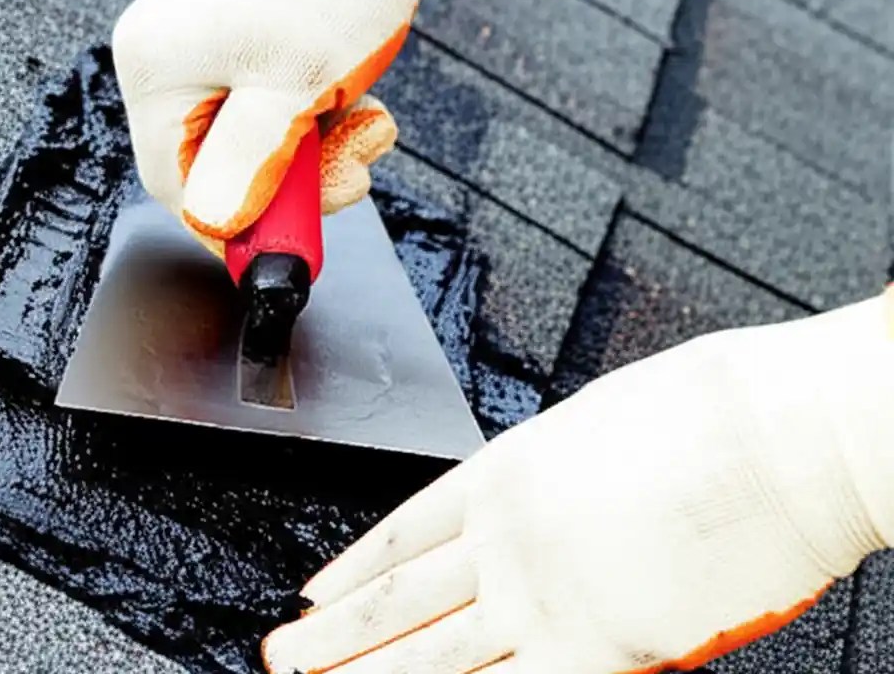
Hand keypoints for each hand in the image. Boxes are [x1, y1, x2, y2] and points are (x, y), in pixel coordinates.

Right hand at [112, 0, 459, 249]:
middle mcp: (176, 59)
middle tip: (350, 173)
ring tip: (367, 124)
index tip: (289, 242)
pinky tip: (362, 103)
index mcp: (158, 67)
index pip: (176, 185)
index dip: (238, 222)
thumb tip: (218, 226)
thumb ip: (250, 166)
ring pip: (263, 145)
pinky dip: (327, 119)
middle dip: (298, 180)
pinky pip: (283, 112)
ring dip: (324, 150)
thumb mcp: (293, 85)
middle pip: (224, 168)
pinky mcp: (257, 45)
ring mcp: (216, 49)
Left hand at [264, 294, 893, 673]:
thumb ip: (547, 478)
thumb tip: (530, 501)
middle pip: (397, 599)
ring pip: (430, 651)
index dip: (353, 569)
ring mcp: (540, 596)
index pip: (402, 534)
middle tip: (284, 654)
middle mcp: (505, 539)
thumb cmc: (708, 412)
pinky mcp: (594, 646)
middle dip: (335, 635)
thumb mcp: (592, 424)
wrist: (777, 437)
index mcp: (502, 474)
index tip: (316, 593)